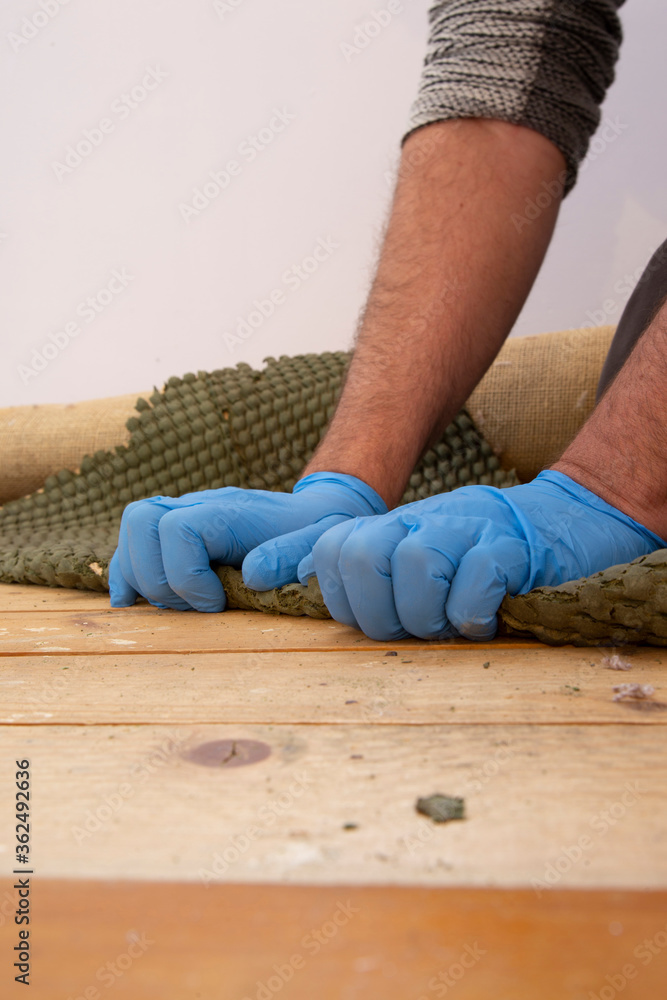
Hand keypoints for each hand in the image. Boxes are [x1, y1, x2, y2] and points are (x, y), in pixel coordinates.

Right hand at [109, 472, 386, 610]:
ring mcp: (184, 514)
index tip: (216, 604)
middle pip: (141, 520)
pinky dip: (130, 575)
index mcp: (230, 510)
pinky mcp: (175, 531)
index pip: (177, 528)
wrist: (319, 515)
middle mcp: (199, 505)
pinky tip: (139, 604)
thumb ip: (289, 558)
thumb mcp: (319, 546)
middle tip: (195, 607)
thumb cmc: (320, 534)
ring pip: (132, 529)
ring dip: (141, 577)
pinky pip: (134, 543)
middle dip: (158, 578)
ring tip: (179, 606)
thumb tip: (251, 575)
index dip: (186, 574)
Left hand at [303, 470, 665, 640]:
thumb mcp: (401, 555)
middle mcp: (420, 521)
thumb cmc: (470, 555)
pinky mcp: (513, 547)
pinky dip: (475, 608)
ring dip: (429, 614)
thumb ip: (335, 567)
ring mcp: (466, 529)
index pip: (328, 550)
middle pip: (360, 556)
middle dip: (380, 612)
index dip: (339, 597)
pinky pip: (478, 576)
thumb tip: (257, 574)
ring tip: (450, 623)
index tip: (365, 612)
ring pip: (415, 565)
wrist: (559, 525)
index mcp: (389, 529)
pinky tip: (484, 615)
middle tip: (414, 626)